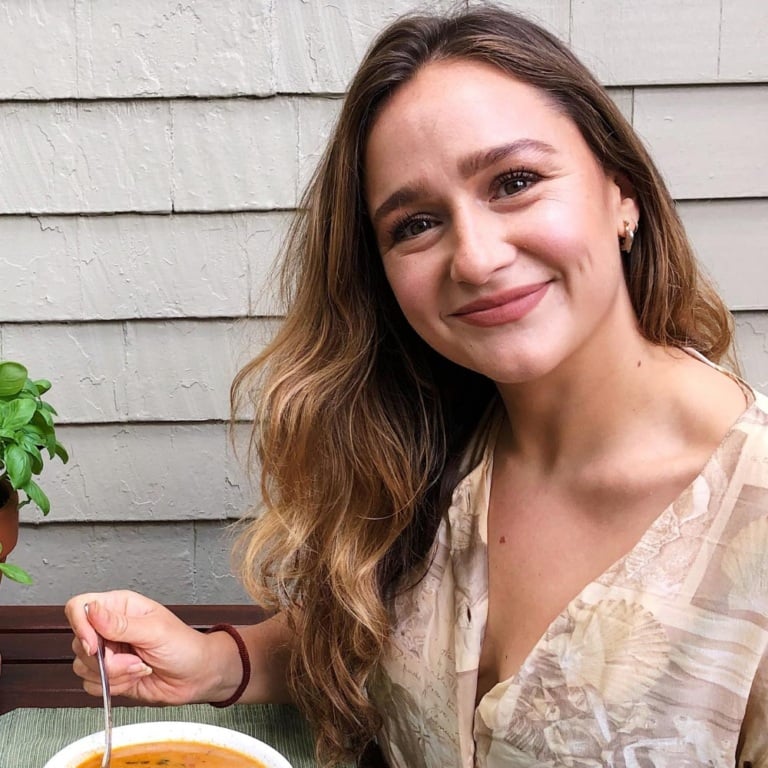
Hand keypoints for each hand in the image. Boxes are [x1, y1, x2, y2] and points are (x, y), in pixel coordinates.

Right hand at [65, 590, 219, 704]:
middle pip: (79, 642)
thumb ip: (120, 624)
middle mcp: (110, 627)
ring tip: (140, 666)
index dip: (81, 627)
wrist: (196, 676)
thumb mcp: (154, 631)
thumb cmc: (184, 646)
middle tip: (134, 657)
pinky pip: (91, 685)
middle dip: (107, 659)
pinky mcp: (109, 674)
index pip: (80, 607)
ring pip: (83, 666)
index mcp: (120, 606)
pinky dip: (113, 686)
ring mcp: (109, 652)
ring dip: (114, 674)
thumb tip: (92, 610)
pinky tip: (135, 677)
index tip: (94, 646)